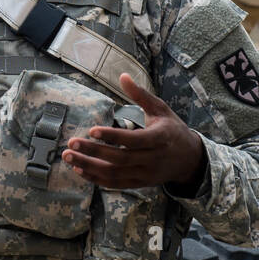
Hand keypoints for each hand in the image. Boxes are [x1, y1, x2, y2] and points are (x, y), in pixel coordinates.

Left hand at [62, 73, 205, 190]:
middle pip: (120, 159)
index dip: (112, 137)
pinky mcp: (140, 183)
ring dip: (90, 166)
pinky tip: (80, 169)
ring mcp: (146, 174)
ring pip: (115, 174)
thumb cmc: (172, 129)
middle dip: (93, 152)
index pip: (133, 140)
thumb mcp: (161, 109)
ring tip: (69, 157)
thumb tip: (123, 76)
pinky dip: (96, 178)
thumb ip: (140, 95)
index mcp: (160, 138)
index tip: (91, 130)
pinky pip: (115, 184)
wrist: (189, 159)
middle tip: (71, 144)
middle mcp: (153, 159)